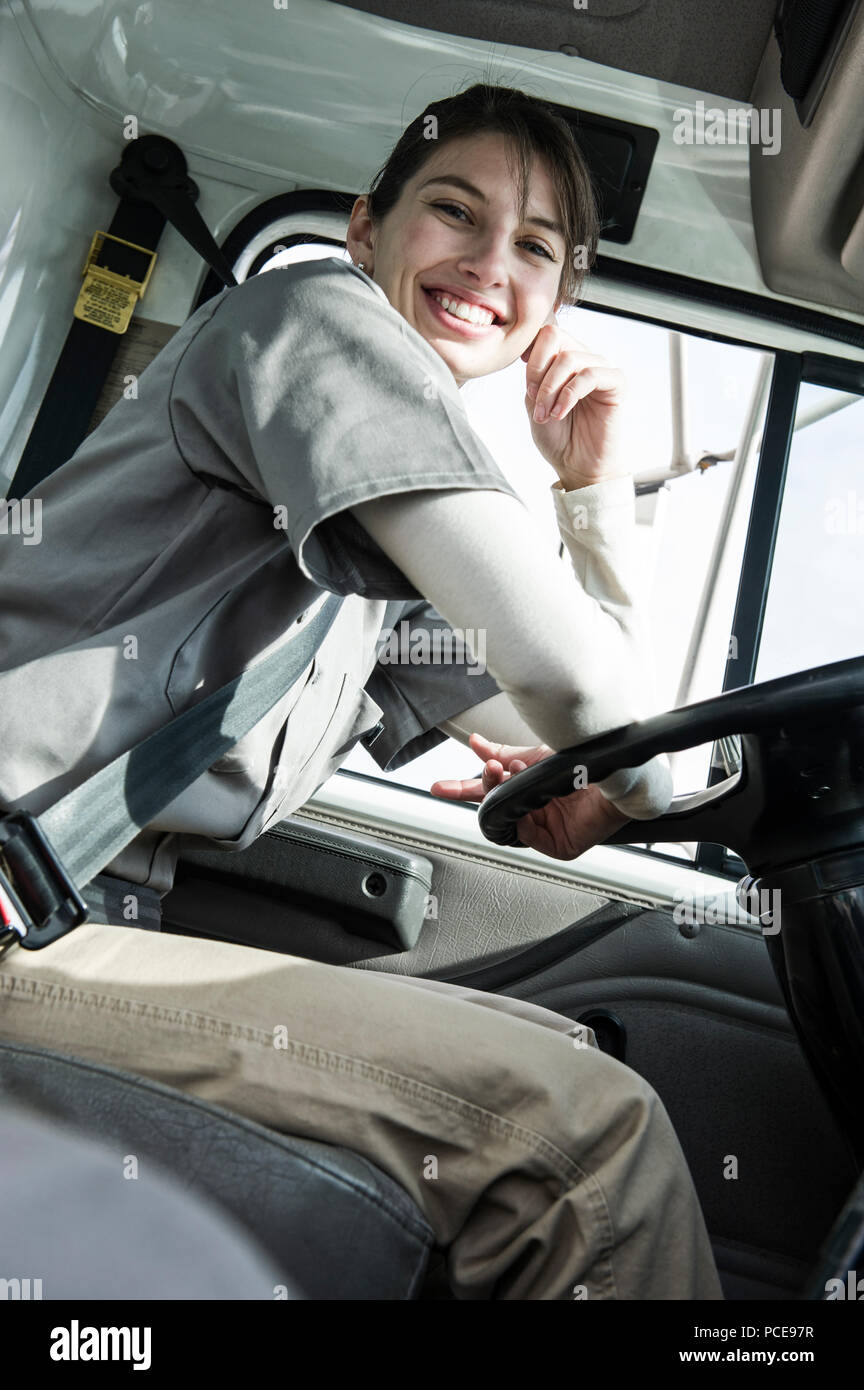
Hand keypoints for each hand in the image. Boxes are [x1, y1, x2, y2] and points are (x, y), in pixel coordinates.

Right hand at [430, 732, 631, 860]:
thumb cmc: (585, 763)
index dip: (464, 789)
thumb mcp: (536, 755)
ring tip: (510, 774)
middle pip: (496, 808)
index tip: (440, 788)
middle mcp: (536, 810)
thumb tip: (478, 746)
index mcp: (528, 790)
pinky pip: (532, 839)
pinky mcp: (562, 845)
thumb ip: (504, 754)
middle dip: (484, 789)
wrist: (616, 774)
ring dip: (508, 796)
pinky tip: (527, 807)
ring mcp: (548, 828)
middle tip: (486, 773)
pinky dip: (526, 823)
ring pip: (511, 821)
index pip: (491, 792)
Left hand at [522, 312, 625, 488]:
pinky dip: (570, 394)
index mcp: (563, 359)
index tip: (529, 391)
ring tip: (548, 415)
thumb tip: (530, 351)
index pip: (545, 334)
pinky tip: (561, 413)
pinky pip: (591, 375)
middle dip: (538, 372)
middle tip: (536, 403)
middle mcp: (583, 358)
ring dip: (551, 389)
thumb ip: (534, 375)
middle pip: (554, 336)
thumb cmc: (557, 437)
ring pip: (570, 358)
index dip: (531, 360)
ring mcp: (600, 369)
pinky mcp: (616, 384)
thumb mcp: (535, 402)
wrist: (576, 465)